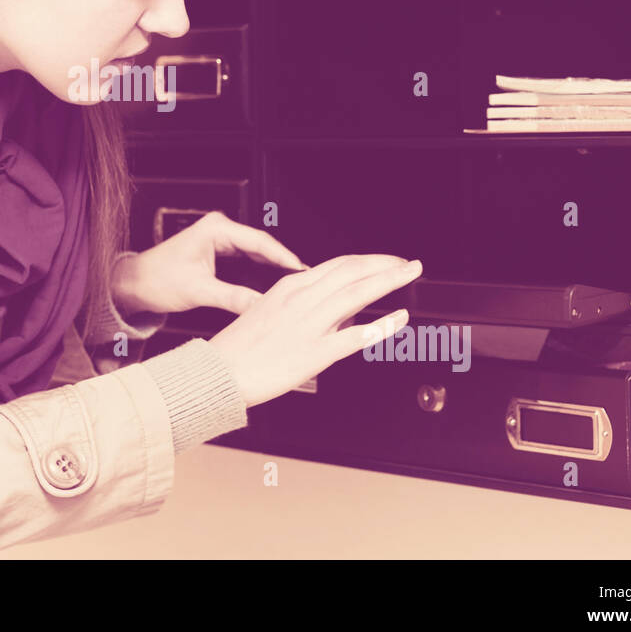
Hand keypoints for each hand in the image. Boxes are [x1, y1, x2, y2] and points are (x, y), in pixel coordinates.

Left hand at [110, 210, 306, 316]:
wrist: (135, 284)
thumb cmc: (157, 280)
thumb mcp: (199, 291)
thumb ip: (233, 298)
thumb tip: (261, 306)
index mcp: (215, 229)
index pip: (259, 241)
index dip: (283, 257)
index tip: (301, 270)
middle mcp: (218, 229)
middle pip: (261, 245)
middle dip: (282, 262)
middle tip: (304, 279)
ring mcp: (218, 238)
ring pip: (255, 252)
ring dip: (272, 266)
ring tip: (293, 282)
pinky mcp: (217, 250)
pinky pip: (246, 257)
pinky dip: (260, 268)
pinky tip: (272, 281)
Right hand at [209, 254, 420, 408]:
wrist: (220, 372)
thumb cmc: (240, 347)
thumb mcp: (268, 310)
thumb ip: (300, 303)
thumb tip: (332, 303)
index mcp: (290, 287)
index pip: (338, 264)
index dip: (368, 259)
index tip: (386, 260)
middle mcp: (302, 299)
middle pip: (352, 271)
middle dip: (386, 264)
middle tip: (408, 263)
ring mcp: (310, 324)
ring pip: (358, 293)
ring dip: (389, 280)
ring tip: (410, 274)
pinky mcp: (315, 353)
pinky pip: (357, 336)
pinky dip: (383, 325)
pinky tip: (399, 320)